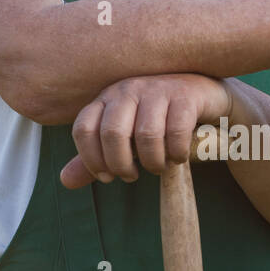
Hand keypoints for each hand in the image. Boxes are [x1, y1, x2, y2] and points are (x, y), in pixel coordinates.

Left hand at [60, 74, 230, 189]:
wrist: (205, 98)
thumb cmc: (158, 120)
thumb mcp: (125, 138)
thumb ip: (97, 157)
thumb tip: (64, 181)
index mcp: (106, 97)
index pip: (83, 128)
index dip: (90, 159)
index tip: (106, 177)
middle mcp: (128, 88)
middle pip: (112, 133)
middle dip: (121, 164)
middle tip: (132, 176)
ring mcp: (157, 89)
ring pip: (146, 135)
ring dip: (153, 162)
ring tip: (158, 167)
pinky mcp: (185, 94)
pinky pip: (176, 131)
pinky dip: (176, 153)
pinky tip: (178, 157)